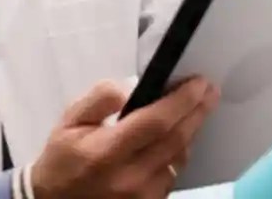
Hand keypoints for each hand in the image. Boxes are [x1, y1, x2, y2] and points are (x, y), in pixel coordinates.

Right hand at [30, 77, 219, 197]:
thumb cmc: (62, 160)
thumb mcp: (70, 121)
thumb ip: (100, 99)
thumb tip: (132, 87)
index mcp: (105, 153)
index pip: (155, 122)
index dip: (181, 101)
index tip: (199, 83)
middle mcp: (129, 178)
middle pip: (176, 139)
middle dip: (197, 111)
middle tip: (209, 91)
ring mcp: (143, 197)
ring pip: (179, 158)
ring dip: (191, 131)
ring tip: (196, 109)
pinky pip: (173, 175)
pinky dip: (178, 153)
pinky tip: (178, 138)